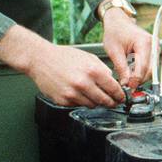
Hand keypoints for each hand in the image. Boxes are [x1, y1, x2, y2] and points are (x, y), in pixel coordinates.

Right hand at [0, 25, 124, 106]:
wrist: (40, 59)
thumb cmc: (63, 56)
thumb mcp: (88, 57)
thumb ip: (103, 69)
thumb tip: (113, 82)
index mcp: (93, 71)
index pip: (114, 89)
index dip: (120, 96)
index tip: (122, 98)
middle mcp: (83, 83)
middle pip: (105, 101)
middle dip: (111, 103)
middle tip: (113, 102)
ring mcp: (72, 94)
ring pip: (92, 105)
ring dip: (96, 102)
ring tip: (94, 95)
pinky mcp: (63, 100)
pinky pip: (78, 105)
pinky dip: (81, 101)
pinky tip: (78, 93)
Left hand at [101, 7, 152, 91]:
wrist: (118, 22)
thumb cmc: (116, 31)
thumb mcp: (114, 51)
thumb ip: (121, 68)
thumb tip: (126, 83)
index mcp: (144, 42)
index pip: (143, 67)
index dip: (136, 80)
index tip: (128, 88)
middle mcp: (153, 45)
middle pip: (150, 71)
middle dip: (139, 80)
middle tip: (127, 86)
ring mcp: (155, 49)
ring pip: (151, 70)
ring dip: (140, 77)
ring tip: (127, 78)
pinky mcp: (154, 52)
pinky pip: (150, 67)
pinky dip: (141, 72)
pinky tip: (131, 72)